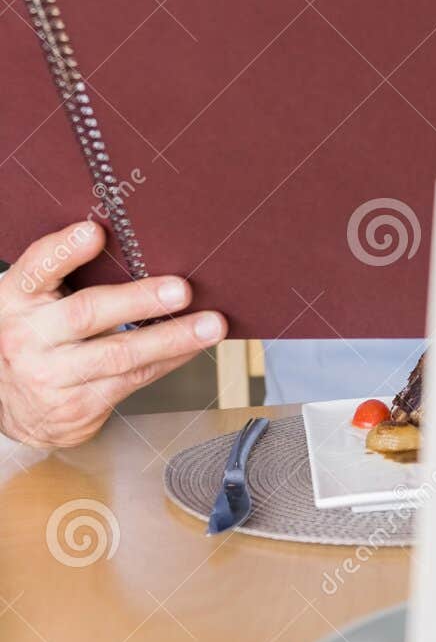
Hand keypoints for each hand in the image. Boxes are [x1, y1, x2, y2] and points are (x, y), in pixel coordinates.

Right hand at [0, 221, 226, 448]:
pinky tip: (192, 346)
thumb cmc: (35, 337)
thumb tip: (132, 243)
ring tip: (209, 325)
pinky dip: (169, 360)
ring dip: (172, 338)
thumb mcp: (35, 301)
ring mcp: (52, 376)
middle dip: (140, 300)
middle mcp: (28, 337)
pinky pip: (133, 379)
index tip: (95, 232)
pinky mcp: (78, 406)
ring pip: (119, 354)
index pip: (37, 268)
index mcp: (16, 298)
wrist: (11, 408)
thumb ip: (67, 274)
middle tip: (181, 289)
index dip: (66, 250)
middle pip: (87, 313)